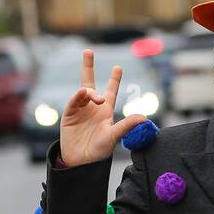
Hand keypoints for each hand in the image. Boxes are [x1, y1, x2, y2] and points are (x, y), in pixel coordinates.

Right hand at [59, 48, 148, 165]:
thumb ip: (127, 125)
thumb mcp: (114, 136)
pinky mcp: (69, 115)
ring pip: (83, 92)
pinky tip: (83, 94)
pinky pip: (74, 101)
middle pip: (89, 83)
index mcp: (105, 111)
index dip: (114, 79)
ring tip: (96, 99)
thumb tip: (144, 117)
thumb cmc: (99, 151)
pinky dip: (78, 96)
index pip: (110, 91)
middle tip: (88, 51)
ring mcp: (79, 110)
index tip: (118, 67)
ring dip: (90, 92)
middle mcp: (92, 108)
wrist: (81, 162)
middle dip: (88, 67)